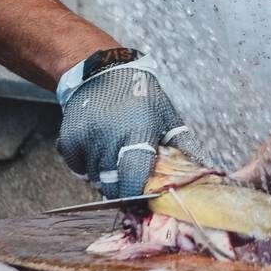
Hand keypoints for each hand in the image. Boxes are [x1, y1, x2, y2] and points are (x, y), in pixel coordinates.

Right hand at [56, 59, 207, 199]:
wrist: (101, 71)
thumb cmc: (141, 94)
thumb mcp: (167, 117)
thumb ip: (182, 148)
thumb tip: (202, 173)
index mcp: (137, 132)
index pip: (134, 182)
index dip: (139, 196)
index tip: (146, 199)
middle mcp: (108, 137)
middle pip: (113, 186)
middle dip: (124, 188)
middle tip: (132, 175)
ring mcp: (86, 139)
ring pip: (95, 179)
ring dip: (106, 175)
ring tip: (116, 151)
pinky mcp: (68, 140)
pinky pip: (79, 168)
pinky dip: (88, 165)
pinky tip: (98, 146)